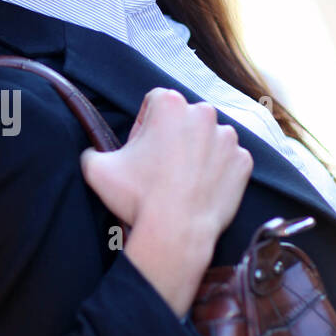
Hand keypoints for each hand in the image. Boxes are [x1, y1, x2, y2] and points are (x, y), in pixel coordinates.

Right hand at [80, 87, 253, 246]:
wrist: (175, 232)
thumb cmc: (137, 198)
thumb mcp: (96, 168)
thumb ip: (93, 150)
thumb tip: (94, 152)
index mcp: (170, 104)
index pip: (154, 102)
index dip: (144, 126)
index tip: (141, 150)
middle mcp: (204, 113)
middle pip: (184, 118)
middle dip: (172, 136)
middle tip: (159, 167)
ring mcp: (228, 138)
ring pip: (208, 138)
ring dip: (196, 152)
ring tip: (180, 180)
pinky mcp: (243, 162)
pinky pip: (228, 161)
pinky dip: (217, 171)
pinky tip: (200, 188)